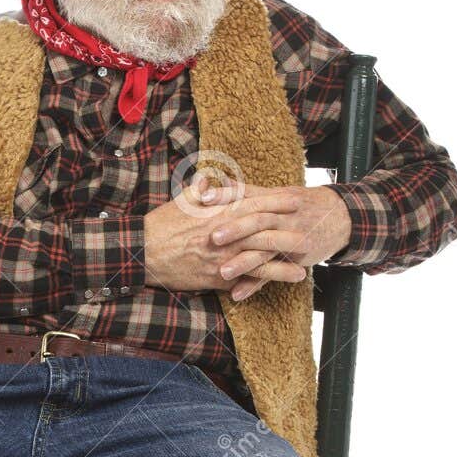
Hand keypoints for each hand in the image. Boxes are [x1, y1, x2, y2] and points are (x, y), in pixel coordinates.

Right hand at [144, 174, 312, 293]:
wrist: (144, 253)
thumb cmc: (161, 226)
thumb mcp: (181, 201)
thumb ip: (199, 188)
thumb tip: (209, 176)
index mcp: (217, 211)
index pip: (254, 203)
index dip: (277, 201)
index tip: (295, 198)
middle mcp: (225, 233)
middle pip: (264, 229)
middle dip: (289, 229)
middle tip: (312, 229)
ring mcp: (223, 256)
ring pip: (261, 256)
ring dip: (285, 259)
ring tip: (307, 260)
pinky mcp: (218, 277)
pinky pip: (248, 278)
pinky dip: (269, 280)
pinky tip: (287, 280)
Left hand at [202, 182, 351, 301]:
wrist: (342, 216)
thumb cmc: (303, 204)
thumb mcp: (280, 194)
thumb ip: (250, 192)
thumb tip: (221, 183)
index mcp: (277, 198)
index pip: (249, 195)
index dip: (227, 196)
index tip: (204, 199)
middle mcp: (285, 217)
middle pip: (259, 221)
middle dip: (236, 229)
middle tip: (212, 237)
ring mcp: (292, 238)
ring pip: (266, 250)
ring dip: (244, 262)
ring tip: (221, 273)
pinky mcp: (295, 259)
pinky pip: (272, 274)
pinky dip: (255, 284)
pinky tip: (237, 294)